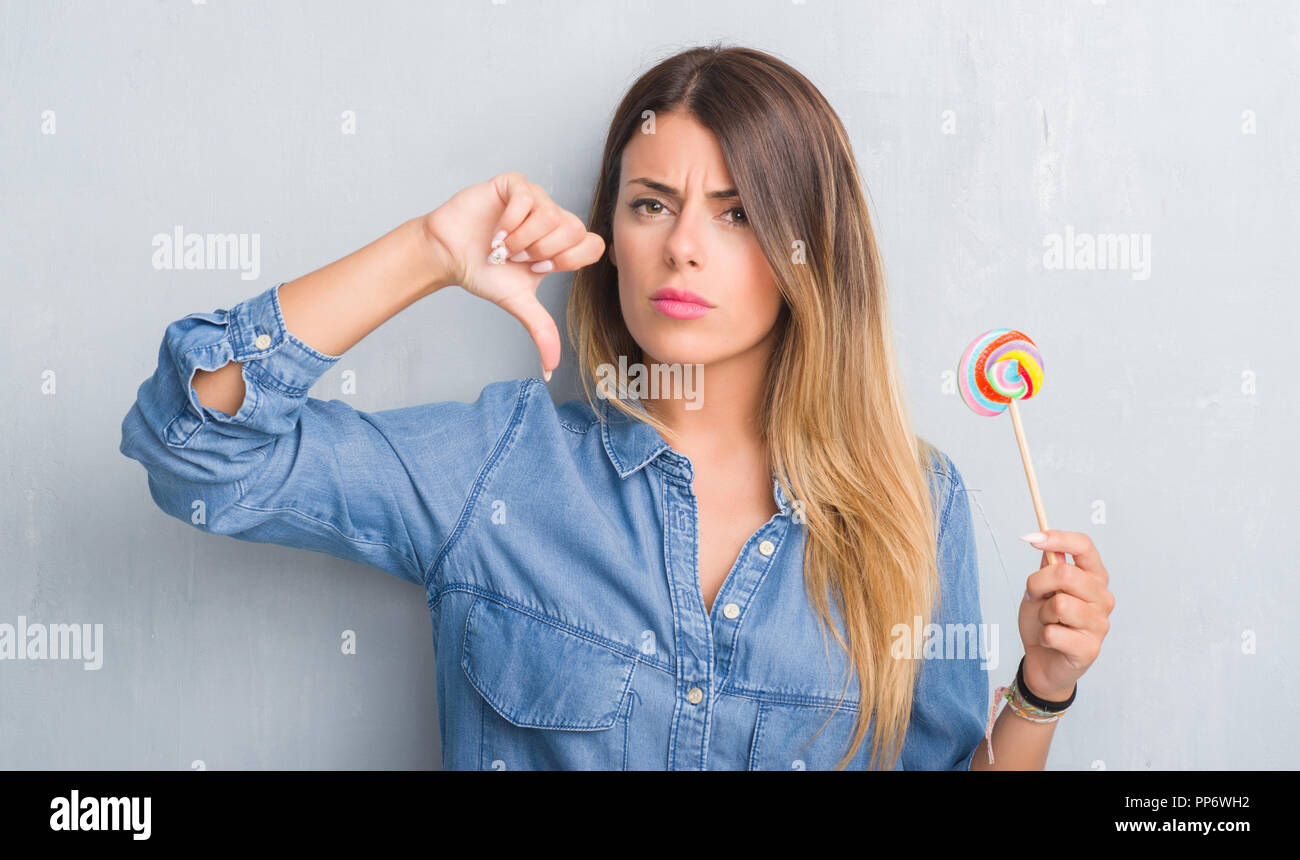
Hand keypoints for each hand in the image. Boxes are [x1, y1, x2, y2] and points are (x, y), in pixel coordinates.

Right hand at [421, 172, 605, 379]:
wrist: (449, 256)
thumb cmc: (485, 273)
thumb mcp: (520, 304)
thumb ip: (542, 331)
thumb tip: (550, 371)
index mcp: (563, 242)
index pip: (592, 245)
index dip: (565, 260)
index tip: (538, 269)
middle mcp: (553, 217)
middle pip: (574, 229)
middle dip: (542, 252)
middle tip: (518, 259)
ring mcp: (534, 198)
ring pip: (550, 214)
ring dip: (523, 240)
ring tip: (504, 247)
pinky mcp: (513, 184)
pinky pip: (527, 197)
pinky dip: (510, 222)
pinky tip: (495, 233)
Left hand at [1017, 530, 1113, 701]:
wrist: (1042, 660)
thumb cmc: (1044, 622)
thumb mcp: (1040, 589)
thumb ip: (1048, 566)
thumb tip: (1046, 541)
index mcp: (1094, 577)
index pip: (1084, 546)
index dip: (1058, 538)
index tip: (1030, 538)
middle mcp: (1103, 598)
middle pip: (1065, 573)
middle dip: (1038, 584)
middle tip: (1036, 597)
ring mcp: (1100, 624)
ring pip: (1059, 604)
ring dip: (1042, 614)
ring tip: (1048, 622)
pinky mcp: (1090, 649)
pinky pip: (1053, 633)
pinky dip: (1043, 636)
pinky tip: (1052, 641)